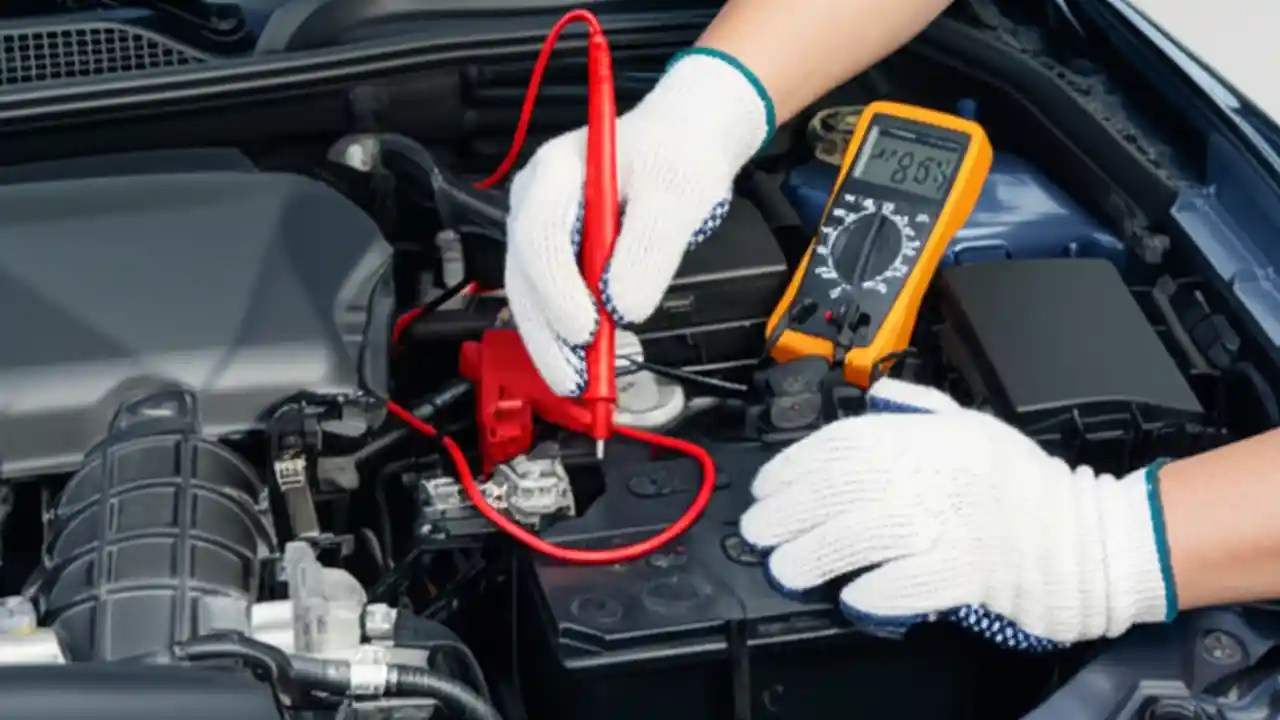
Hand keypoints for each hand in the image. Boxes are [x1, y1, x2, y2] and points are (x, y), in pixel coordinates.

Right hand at [504, 50, 772, 394]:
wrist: (682, 144)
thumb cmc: (677, 155)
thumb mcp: (676, 194)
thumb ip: (649, 249)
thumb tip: (623, 309)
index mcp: (557, 171)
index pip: (540, 232)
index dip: (557, 287)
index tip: (587, 328)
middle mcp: (536, 200)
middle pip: (524, 273)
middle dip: (547, 331)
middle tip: (575, 378)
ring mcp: (542, 228)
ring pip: (531, 294)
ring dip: (552, 342)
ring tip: (581, 383)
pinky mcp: (557, 254)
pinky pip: (551, 298)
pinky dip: (566, 334)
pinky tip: (586, 363)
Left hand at [739, 378, 1176, 648]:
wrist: (1088, 538)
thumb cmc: (1024, 484)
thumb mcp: (972, 424)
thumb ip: (917, 407)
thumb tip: (874, 393)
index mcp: (933, 437)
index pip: (847, 443)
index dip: (797, 465)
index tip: (766, 486)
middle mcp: (937, 474)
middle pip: (845, 487)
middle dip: (791, 510)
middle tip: (758, 531)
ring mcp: (953, 524)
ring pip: (866, 534)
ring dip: (816, 553)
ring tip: (785, 568)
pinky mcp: (969, 572)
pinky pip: (910, 582)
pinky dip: (875, 590)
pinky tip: (850, 596)